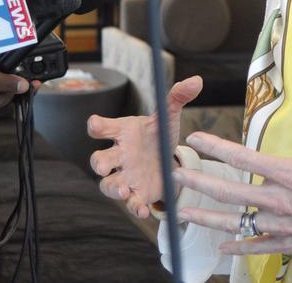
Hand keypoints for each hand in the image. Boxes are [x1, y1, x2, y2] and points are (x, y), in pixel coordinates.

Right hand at [88, 75, 202, 218]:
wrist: (166, 160)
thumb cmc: (158, 135)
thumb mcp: (168, 117)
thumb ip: (176, 98)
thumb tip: (196, 81)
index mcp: (123, 132)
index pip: (103, 127)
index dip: (97, 126)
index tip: (95, 125)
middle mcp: (119, 156)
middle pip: (99, 159)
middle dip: (99, 162)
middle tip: (104, 166)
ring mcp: (125, 177)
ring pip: (109, 185)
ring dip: (114, 189)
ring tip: (124, 191)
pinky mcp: (137, 194)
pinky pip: (131, 203)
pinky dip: (135, 207)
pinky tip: (143, 209)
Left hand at [173, 92, 291, 278]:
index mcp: (291, 175)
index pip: (245, 159)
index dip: (216, 147)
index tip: (196, 139)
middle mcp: (280, 201)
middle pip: (230, 192)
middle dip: (198, 182)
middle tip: (174, 175)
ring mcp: (282, 226)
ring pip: (235, 223)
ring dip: (206, 218)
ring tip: (182, 213)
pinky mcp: (289, 245)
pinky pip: (255, 247)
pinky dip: (236, 247)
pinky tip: (220, 246)